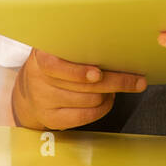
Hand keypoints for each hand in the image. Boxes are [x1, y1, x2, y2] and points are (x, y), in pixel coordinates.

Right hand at [12, 48, 145, 130]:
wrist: (28, 91)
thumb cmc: (54, 64)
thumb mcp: (58, 49)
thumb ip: (77, 46)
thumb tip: (115, 46)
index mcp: (41, 57)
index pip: (56, 67)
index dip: (78, 72)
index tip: (97, 73)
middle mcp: (39, 80)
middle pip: (83, 86)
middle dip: (115, 82)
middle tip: (137, 80)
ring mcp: (44, 101)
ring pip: (89, 100)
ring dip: (109, 94)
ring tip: (117, 86)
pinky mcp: (52, 119)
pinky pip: (85, 116)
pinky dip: (102, 108)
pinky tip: (108, 100)